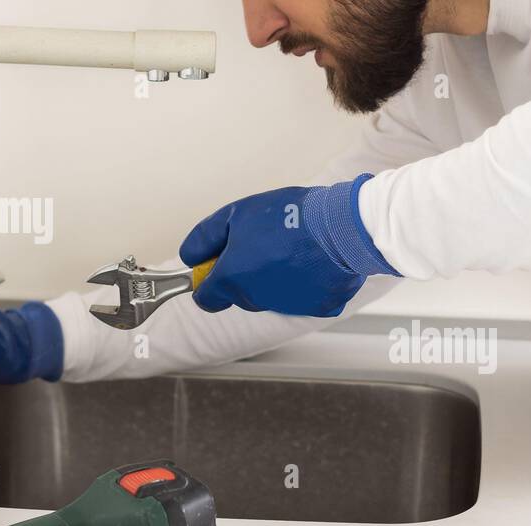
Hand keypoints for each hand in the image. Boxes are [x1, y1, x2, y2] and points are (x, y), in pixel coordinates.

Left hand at [179, 174, 400, 317]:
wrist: (340, 226)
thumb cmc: (289, 216)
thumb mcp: (236, 213)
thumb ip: (205, 238)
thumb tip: (190, 257)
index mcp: (233, 279)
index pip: (206, 299)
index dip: (208, 282)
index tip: (216, 269)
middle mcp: (257, 299)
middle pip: (241, 295)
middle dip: (246, 275)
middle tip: (264, 244)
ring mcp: (288, 306)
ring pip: (271, 297)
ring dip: (275, 278)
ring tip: (292, 248)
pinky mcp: (317, 307)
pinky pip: (303, 298)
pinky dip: (305, 283)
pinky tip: (313, 261)